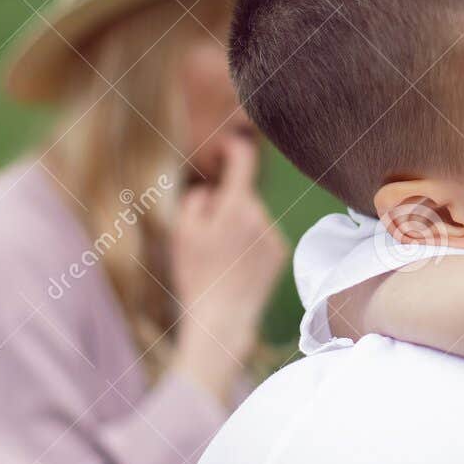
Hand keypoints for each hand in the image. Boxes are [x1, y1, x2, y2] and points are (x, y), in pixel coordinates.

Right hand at [170, 134, 289, 403]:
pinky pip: (261, 237)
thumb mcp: (183, 233)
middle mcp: (261, 215)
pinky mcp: (280, 253)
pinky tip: (236, 268)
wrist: (223, 318)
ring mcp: (274, 235)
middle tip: (205, 237)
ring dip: (237, 228)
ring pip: (252, 218)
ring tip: (220, 260)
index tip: (230, 145)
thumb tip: (211, 190)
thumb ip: (196, 200)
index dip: (235, 148)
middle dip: (225, 206)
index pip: (244, 161)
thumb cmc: (197, 275)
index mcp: (237, 206)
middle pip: (242, 197)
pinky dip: (249, 244)